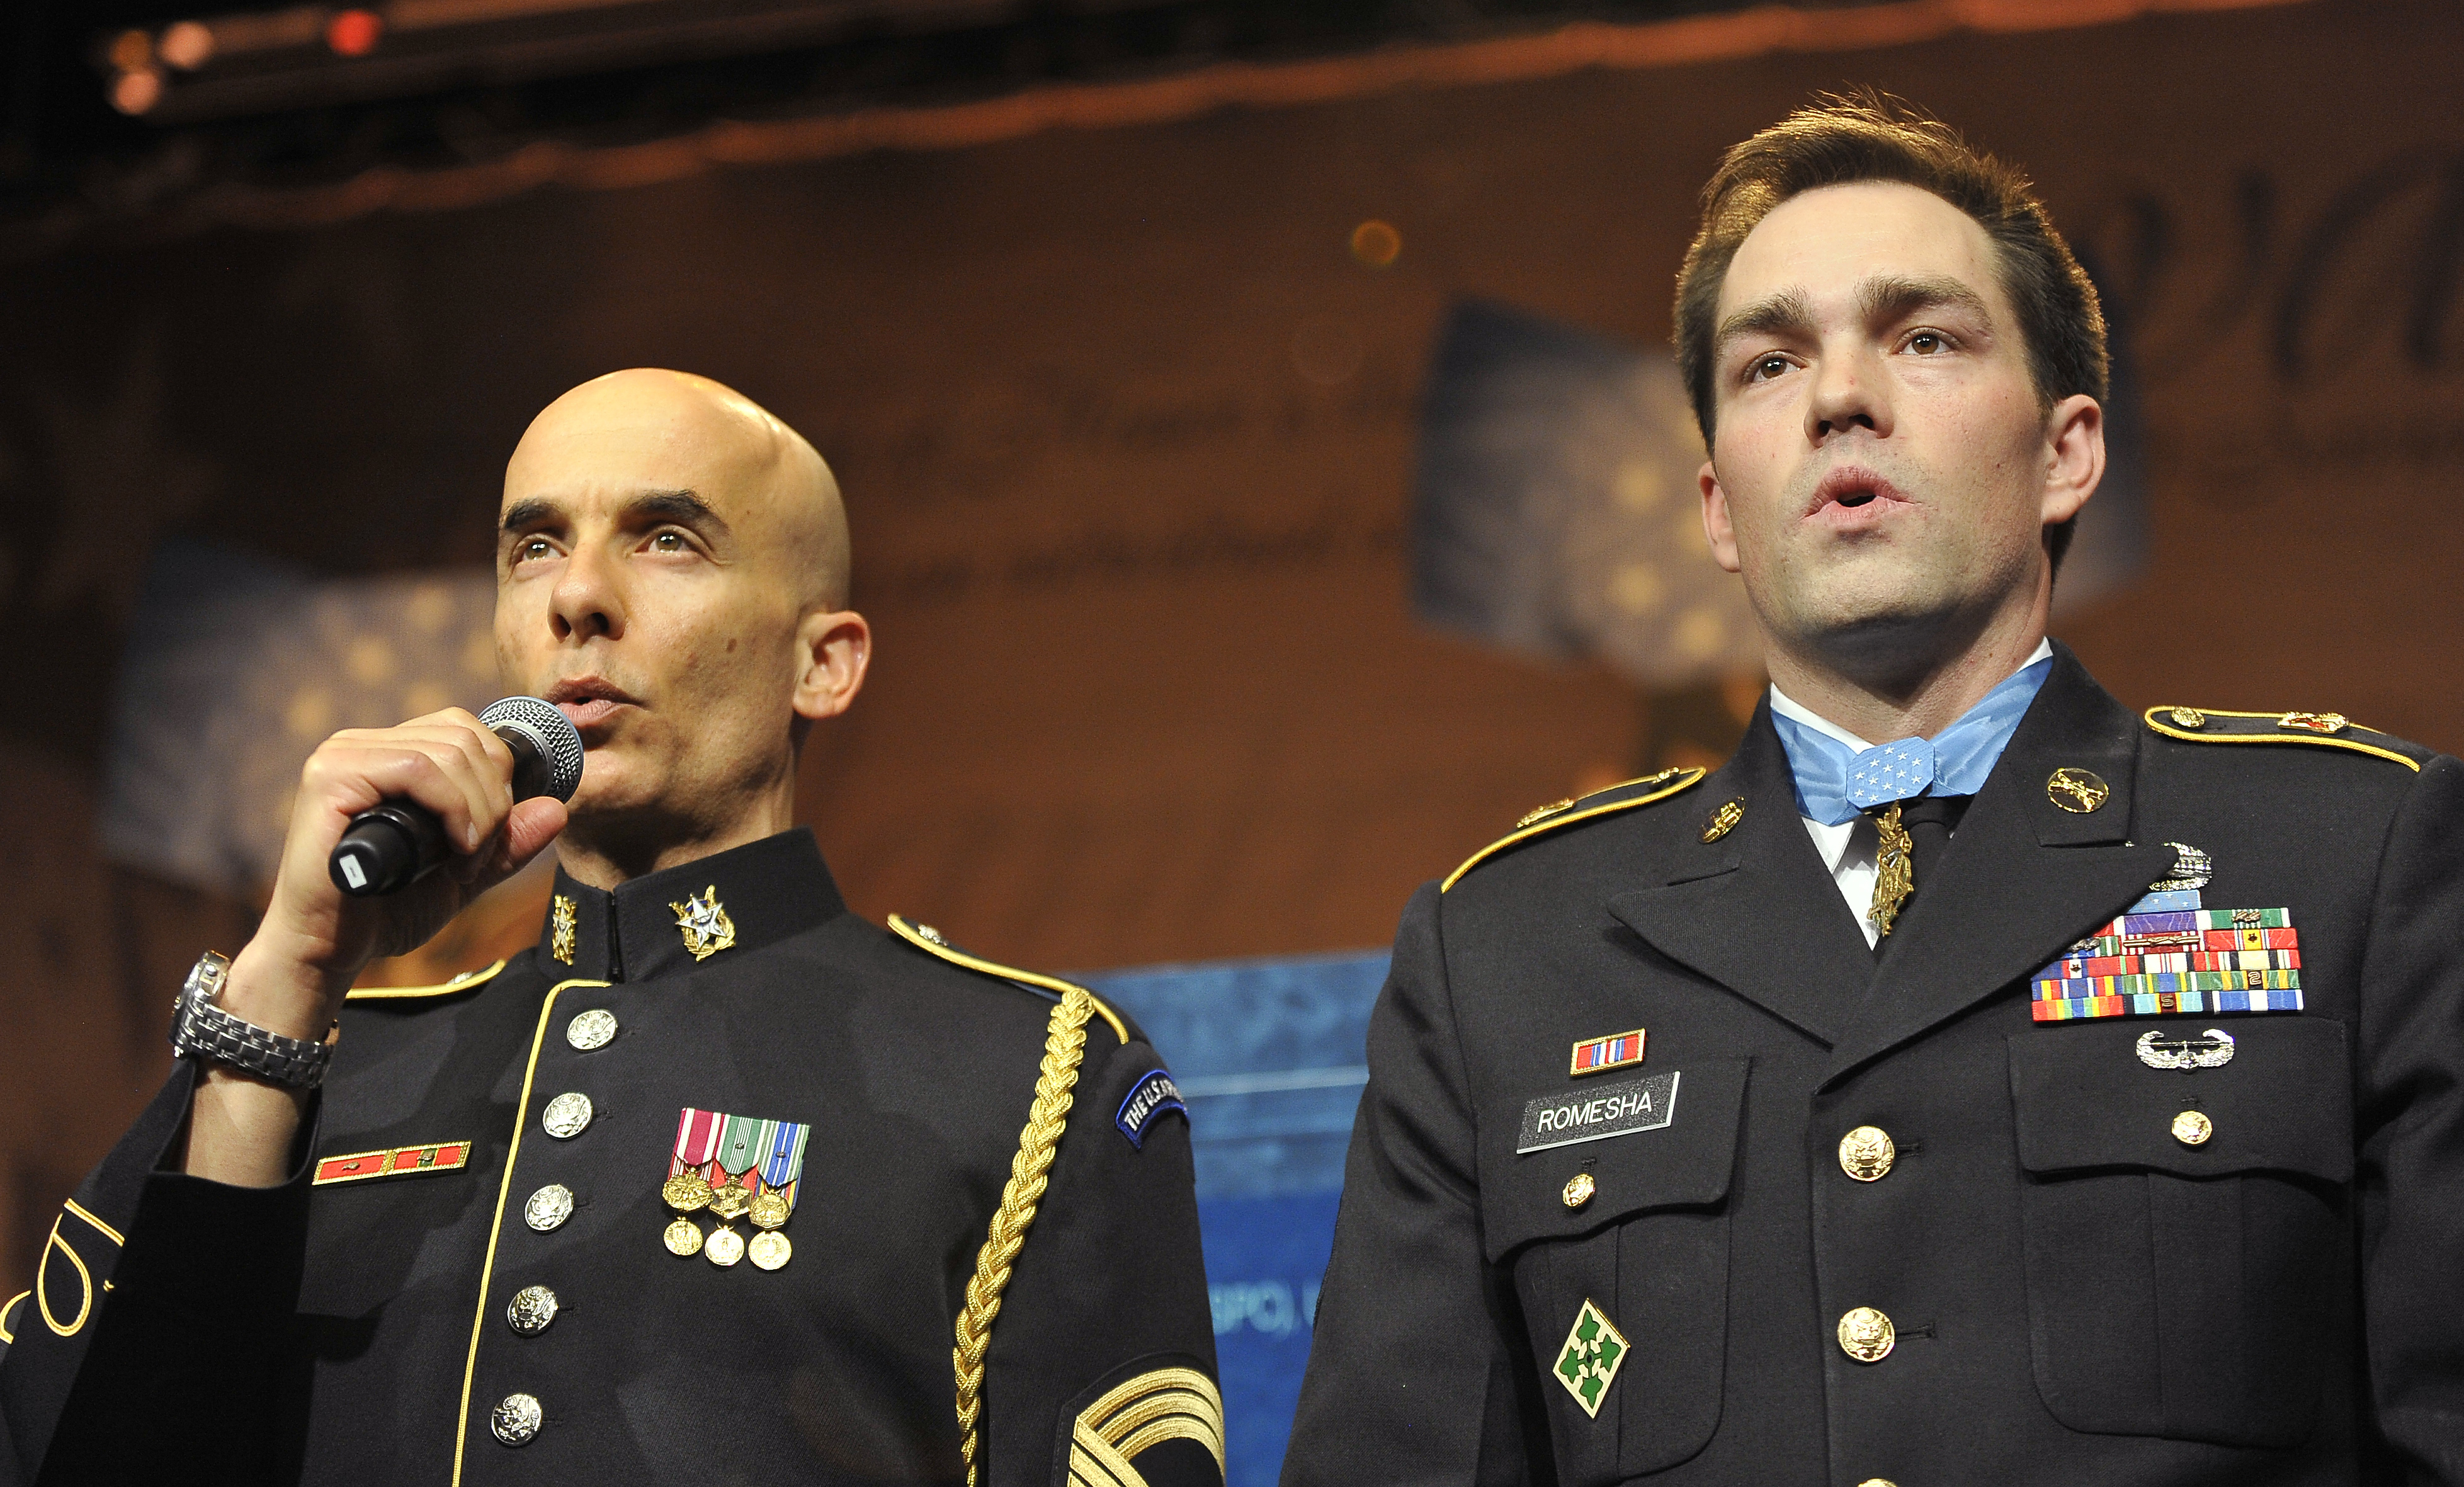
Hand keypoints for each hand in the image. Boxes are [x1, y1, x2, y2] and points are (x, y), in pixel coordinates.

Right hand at [184, 710, 566, 1185]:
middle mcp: (361, 745)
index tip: (492, 833)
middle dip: (493, 798)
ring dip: (478, 810)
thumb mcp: (463, 874)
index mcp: (387, 754)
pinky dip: (454, 807)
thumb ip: (507, 842)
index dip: (497, 774)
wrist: (330, 952)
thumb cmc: (384, 912)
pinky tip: (454, 848)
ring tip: (464, 858)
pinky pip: (417, 768)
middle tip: (479, 853)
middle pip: (463, 736)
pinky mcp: (329, 779)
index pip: (464, 729)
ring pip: (448, 751)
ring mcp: (342, 757)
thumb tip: (558, 807)